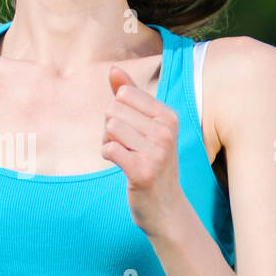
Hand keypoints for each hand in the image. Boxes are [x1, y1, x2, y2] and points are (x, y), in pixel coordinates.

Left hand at [102, 65, 186, 236]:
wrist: (165, 207)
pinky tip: (120, 165)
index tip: (130, 130)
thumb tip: (112, 69)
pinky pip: (109, 148)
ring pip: (110, 127)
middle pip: (113, 109)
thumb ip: (129, 95)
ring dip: (107, 141)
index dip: (117, 110)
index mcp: (168, 116)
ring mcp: (157, 152)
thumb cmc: (151, 161)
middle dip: (109, 127)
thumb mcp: (146, 126)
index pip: (123, 93)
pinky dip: (107, 155)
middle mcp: (166, 131)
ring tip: (123, 155)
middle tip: (125, 146)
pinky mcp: (142, 171)